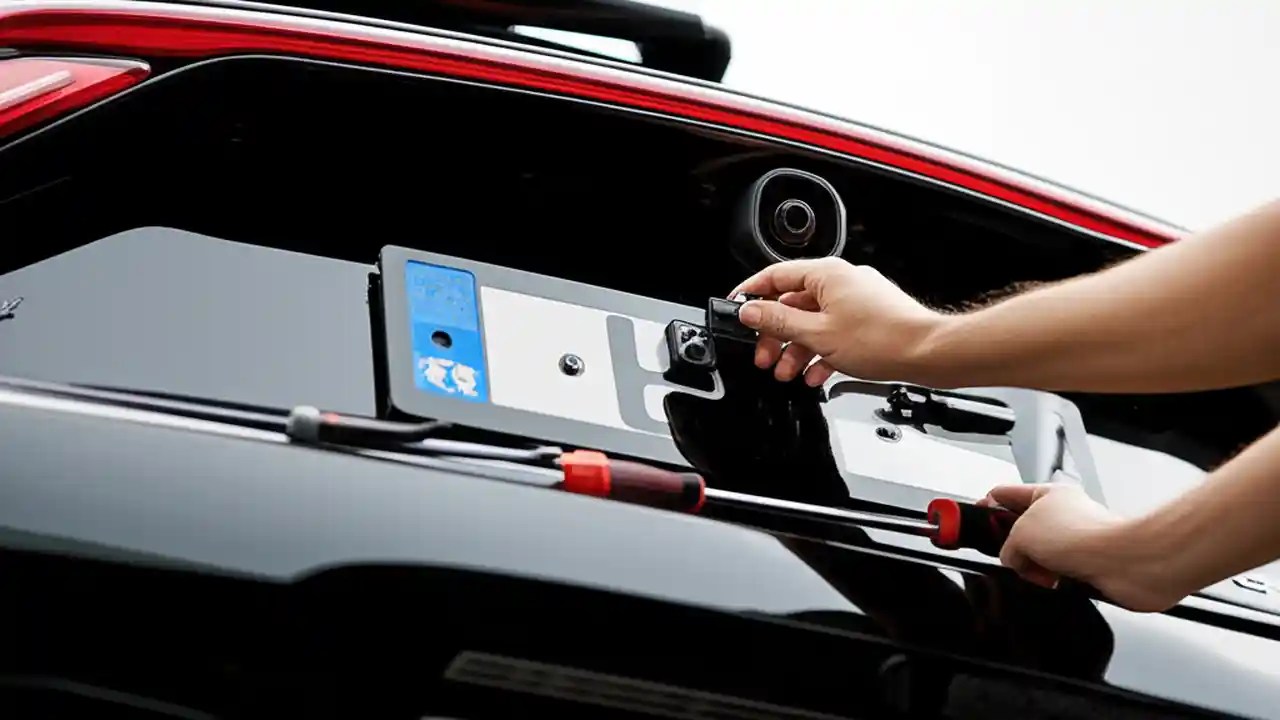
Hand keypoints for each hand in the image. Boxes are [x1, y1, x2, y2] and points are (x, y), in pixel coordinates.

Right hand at [729, 257, 944, 386]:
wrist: (928, 353)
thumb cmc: (883, 339)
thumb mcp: (817, 333)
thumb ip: (778, 321)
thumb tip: (751, 312)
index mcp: (827, 274)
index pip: (775, 275)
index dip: (751, 293)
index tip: (736, 309)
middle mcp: (841, 281)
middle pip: (793, 302)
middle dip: (775, 333)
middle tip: (763, 355)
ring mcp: (857, 300)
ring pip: (813, 321)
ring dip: (797, 348)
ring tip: (787, 371)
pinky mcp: (869, 319)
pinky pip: (834, 331)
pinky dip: (821, 351)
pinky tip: (815, 373)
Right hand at [981, 483, 1184, 611]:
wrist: (1124, 564)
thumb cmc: (1085, 537)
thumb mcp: (1022, 535)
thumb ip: (1006, 547)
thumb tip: (1013, 561)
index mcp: (1046, 494)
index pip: (1006, 494)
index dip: (986, 505)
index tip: (974, 517)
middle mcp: (1063, 514)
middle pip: (1023, 531)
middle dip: (1014, 547)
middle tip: (1010, 555)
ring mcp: (1076, 541)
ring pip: (1040, 557)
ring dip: (1035, 569)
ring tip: (1040, 572)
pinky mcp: (1088, 566)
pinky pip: (1057, 577)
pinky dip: (1052, 582)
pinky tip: (1056, 582)